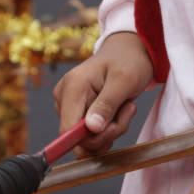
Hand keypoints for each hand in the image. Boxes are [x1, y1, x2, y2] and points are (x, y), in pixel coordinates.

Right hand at [52, 31, 152, 157]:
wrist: (128, 53)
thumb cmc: (128, 61)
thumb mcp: (124, 81)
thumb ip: (107, 105)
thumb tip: (91, 129)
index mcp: (72, 88)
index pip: (68, 131)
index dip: (91, 140)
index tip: (114, 126)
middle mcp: (64, 98)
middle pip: (80, 139)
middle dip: (109, 133)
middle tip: (127, 111)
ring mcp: (70, 107)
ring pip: (89, 140)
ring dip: (113, 130)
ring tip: (125, 107)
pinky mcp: (78, 113)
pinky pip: (93, 135)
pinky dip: (110, 129)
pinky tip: (119, 111)